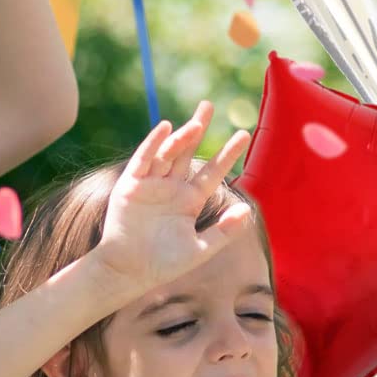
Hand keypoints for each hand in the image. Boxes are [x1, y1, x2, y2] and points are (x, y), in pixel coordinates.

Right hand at [93, 101, 253, 297]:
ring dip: (181, 137)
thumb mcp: (199, 249)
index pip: (212, 171)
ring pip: (167, 153)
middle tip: (208, 105)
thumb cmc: (163, 264)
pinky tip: (165, 128)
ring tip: (197, 123)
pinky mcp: (130, 185)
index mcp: (188, 200)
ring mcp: (150, 184)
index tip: (243, 135)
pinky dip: (153, 144)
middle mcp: (170, 188)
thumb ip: (223, 232)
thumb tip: (247, 211)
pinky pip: (143, 159)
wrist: (128, 272)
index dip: (227, 154)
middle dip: (197, 128)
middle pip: (187, 152)